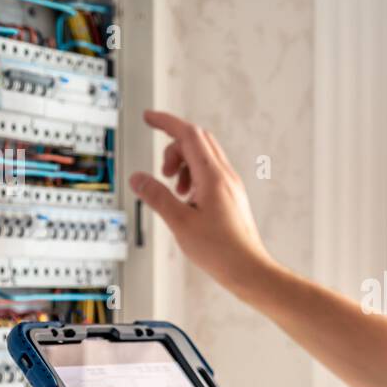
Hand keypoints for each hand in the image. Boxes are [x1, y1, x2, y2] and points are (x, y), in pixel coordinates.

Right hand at [130, 110, 277, 297]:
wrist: (248, 269)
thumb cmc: (221, 251)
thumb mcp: (180, 223)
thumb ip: (157, 197)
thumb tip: (138, 178)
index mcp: (213, 177)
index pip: (189, 134)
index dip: (166, 122)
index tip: (149, 117)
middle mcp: (226, 176)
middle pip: (197, 141)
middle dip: (173, 149)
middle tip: (162, 172)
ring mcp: (231, 185)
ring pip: (203, 157)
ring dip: (183, 165)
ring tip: (175, 192)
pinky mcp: (232, 196)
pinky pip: (210, 173)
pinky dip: (193, 177)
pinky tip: (187, 200)